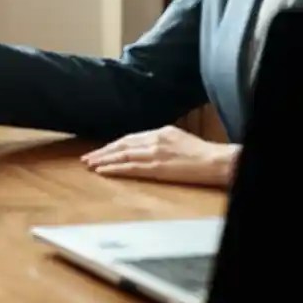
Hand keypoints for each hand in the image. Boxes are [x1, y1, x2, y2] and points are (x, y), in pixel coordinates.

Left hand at [81, 126, 239, 186]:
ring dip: (103, 160)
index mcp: (160, 131)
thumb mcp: (179, 139)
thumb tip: (147, 147)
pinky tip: (102, 171)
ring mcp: (155, 153)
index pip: (130, 138)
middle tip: (87, 158)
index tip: (101, 150)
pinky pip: (130, 168)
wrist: (216, 161)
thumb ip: (161, 141)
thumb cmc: (202, 154)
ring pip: (122, 156)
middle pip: (122, 145)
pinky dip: (114, 169)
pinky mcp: (157, 167)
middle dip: (103, 152)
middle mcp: (154, 139)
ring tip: (89, 164)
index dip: (113, 145)